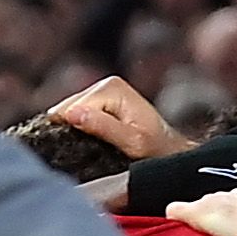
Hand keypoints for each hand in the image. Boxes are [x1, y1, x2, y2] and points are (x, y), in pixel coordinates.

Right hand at [44, 73, 186, 160]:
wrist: (170, 151)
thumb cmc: (156, 149)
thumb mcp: (132, 142)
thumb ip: (103, 127)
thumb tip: (72, 115)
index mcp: (111, 88)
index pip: (69, 108)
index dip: (69, 131)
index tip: (82, 148)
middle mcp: (105, 84)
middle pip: (66, 108)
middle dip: (71, 129)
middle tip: (90, 148)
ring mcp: (102, 91)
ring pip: (69, 113)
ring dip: (75, 130)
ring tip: (93, 145)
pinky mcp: (101, 101)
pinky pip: (76, 115)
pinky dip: (78, 128)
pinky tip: (90, 140)